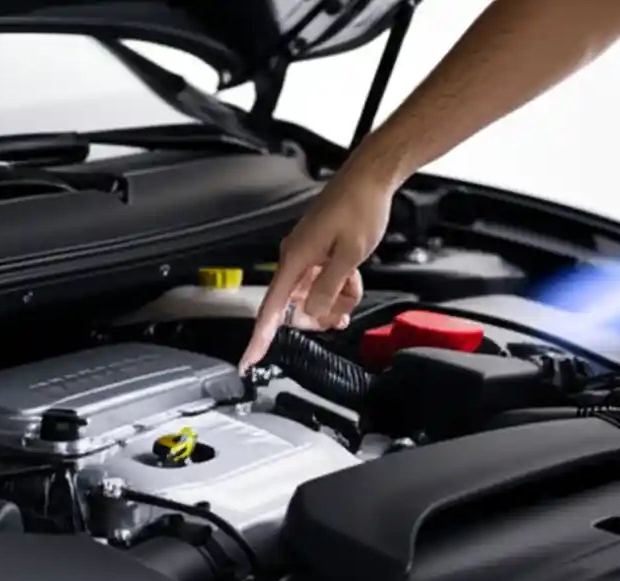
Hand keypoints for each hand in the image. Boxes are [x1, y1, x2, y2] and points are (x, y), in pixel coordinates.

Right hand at [239, 166, 392, 371]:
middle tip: (345, 304)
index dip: (259, 339)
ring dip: (336, 297)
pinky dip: (338, 284)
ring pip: (314, 296)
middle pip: (297, 307)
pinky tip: (351, 273)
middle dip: (322, 312)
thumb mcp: (349, 255)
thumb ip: (328, 288)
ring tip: (354, 279)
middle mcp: (294, 258)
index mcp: (295, 258)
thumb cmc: (359, 207)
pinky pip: (321, 281)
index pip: (271, 309)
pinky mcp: (316, 253)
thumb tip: (311, 313)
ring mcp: (305, 256)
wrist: (370, 179)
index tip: (249, 361)